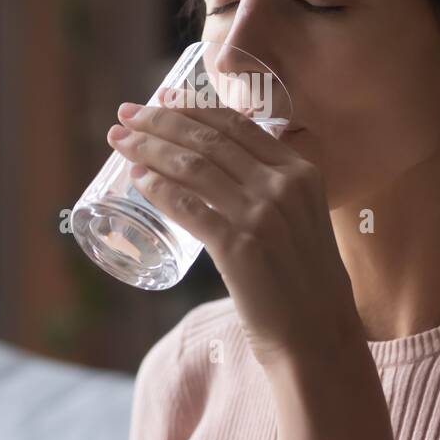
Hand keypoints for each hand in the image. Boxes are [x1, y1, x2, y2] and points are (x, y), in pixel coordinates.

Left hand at [107, 87, 361, 369]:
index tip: (159, 100)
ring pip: (193, 167)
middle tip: (124, 116)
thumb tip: (226, 174)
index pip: (236, 125)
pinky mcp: (240, 247)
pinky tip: (138, 181)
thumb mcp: (302, 221)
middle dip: (159, 122)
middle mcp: (283, 186)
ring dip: (149, 149)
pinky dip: (158, 189)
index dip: (191, 109)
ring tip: (120, 144)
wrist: (319, 338)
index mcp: (301, 172)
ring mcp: (262, 215)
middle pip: (208, 140)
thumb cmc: (305, 284)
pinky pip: (188, 207)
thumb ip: (275, 192)